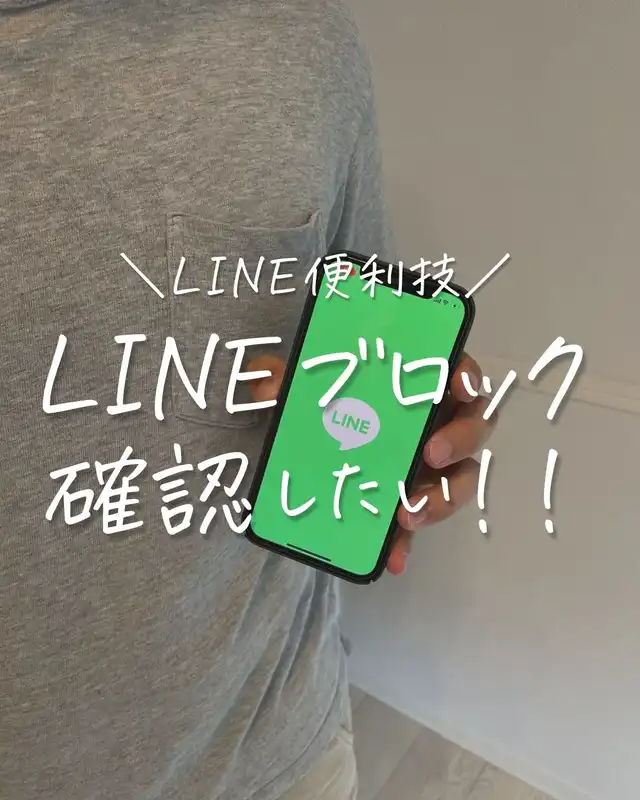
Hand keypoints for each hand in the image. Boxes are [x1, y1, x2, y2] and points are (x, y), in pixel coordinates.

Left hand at [247, 352, 496, 576]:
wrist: (307, 449)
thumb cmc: (320, 403)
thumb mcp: (297, 387)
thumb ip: (280, 377)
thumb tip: (267, 385)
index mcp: (416, 385)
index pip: (456, 370)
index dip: (467, 375)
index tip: (460, 385)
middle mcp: (435, 424)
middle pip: (472, 428)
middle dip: (459, 441)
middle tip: (430, 455)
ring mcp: (429, 468)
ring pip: (458, 481)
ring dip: (443, 499)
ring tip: (408, 513)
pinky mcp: (410, 504)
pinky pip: (417, 524)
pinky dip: (405, 542)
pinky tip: (391, 559)